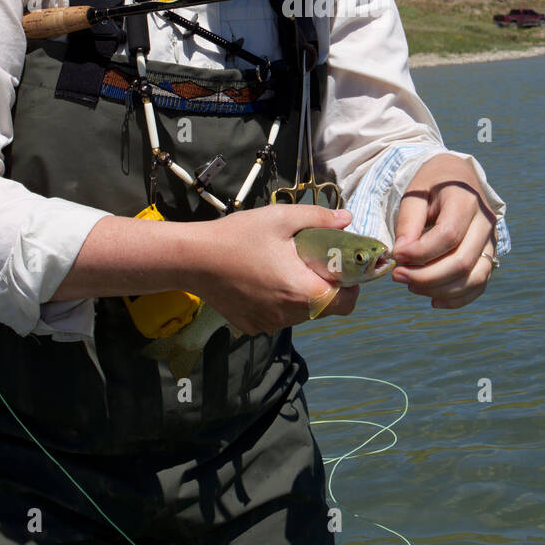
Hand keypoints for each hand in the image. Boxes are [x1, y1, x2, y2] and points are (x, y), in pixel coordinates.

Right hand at [190, 205, 359, 334]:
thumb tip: (347, 219)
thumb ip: (318, 218)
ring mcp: (269, 324)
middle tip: (313, 262)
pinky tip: (263, 280)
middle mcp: (290, 315)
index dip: (351, 285)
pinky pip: (278, 317)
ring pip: (302, 314)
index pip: (346, 302)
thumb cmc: (239, 236)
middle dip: (327, 287)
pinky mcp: (253, 326)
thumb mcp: (281, 218)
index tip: (341, 266)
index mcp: (303, 291)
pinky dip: (280, 302)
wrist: (193, 259)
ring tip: (286, 267)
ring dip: (303, 295)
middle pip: (325, 309)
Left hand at [391, 155, 497, 308]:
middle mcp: (485, 223)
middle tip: (397, 275)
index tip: (396, 255)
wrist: (458, 177)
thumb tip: (401, 254)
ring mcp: (491, 242)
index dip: (420, 252)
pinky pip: (479, 285)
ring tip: (410, 285)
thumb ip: (409, 221)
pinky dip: (457, 299)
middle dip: (426, 276)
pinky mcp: (490, 256)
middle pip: (462, 262)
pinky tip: (433, 300)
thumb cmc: (432, 185)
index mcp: (466, 200)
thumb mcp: (416, 192)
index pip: (448, 235)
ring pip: (474, 278)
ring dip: (440, 290)